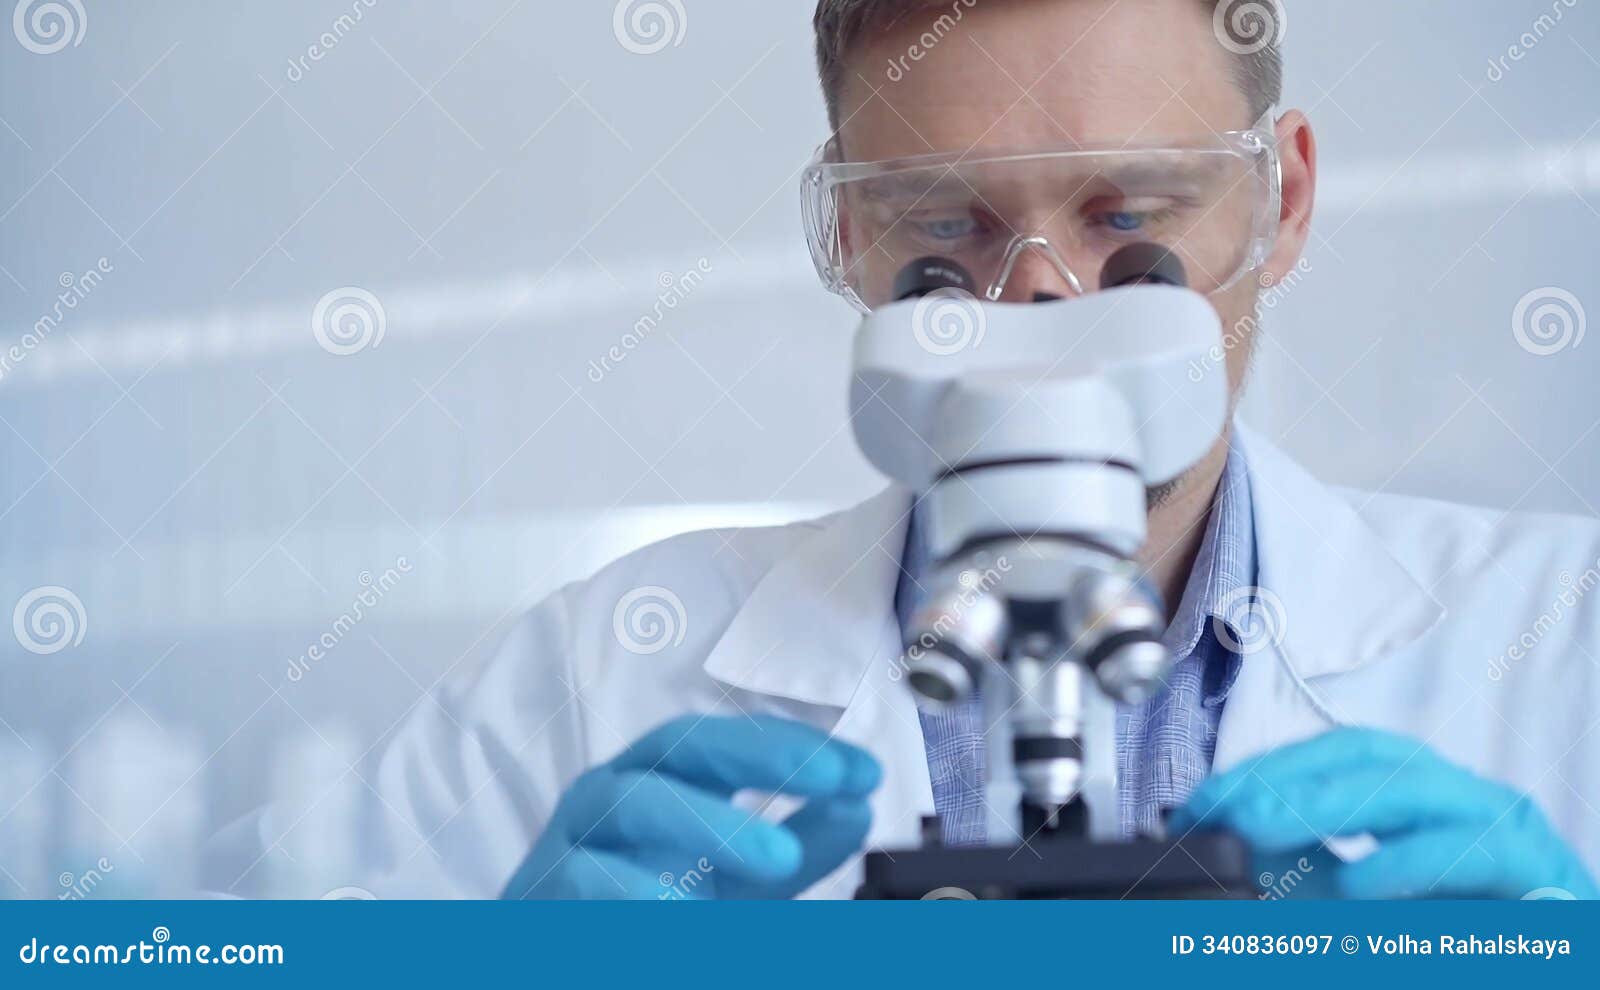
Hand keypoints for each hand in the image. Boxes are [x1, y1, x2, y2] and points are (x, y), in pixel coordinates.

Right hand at [502, 714, 881, 898]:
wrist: (561, 964)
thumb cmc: (643, 918)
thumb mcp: (737, 885)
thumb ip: (797, 849)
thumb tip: (859, 806)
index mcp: (660, 783)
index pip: (727, 741)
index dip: (795, 746)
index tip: (866, 771)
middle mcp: (613, 794)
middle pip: (680, 745)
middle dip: (761, 755)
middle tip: (836, 783)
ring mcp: (570, 840)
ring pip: (632, 801)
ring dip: (711, 824)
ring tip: (779, 860)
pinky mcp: (539, 893)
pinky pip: (585, 879)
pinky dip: (639, 891)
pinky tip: (686, 911)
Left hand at [1170, 728, 1597, 899]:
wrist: (1552, 959)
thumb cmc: (1457, 936)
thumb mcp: (1361, 901)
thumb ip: (1304, 870)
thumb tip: (1230, 841)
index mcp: (1420, 801)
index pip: (1336, 754)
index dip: (1265, 769)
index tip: (1201, 801)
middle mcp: (1462, 802)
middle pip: (1370, 756)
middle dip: (1285, 776)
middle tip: (1218, 809)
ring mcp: (1507, 832)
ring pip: (1419, 788)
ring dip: (1329, 803)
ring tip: (1258, 828)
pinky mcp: (1542, 877)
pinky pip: (1477, 852)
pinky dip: (1409, 864)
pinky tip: (1355, 884)